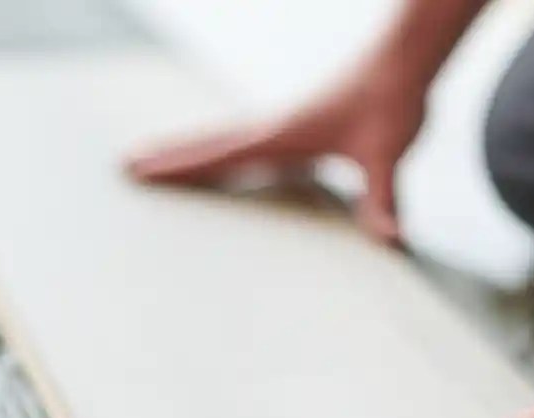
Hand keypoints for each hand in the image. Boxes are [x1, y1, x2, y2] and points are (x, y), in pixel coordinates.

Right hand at [126, 53, 427, 244]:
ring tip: (159, 158)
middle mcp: (277, 125)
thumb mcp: (388, 156)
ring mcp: (286, 121)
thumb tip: (390, 241)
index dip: (181, 167)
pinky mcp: (301, 121)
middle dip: (170, 156)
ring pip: (226, 138)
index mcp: (285, 135)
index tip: (142, 170)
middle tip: (128, 164)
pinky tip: (225, 158)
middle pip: (211, 143)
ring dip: (192, 149)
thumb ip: (382, 201)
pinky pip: (249, 138)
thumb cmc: (392, 100)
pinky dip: (224, 147)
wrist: (404, 60)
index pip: (222, 155)